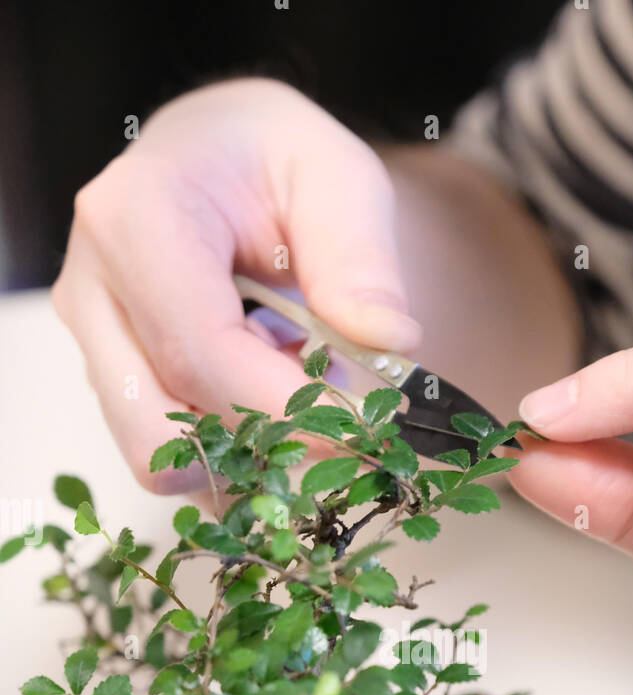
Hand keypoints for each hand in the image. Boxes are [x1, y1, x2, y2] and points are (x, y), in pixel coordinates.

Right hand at [52, 79, 419, 490]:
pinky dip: (231, 453)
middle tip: (337, 425)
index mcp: (134, 217)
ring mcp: (93, 340)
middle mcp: (93, 286)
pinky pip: (166, 455)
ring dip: (243, 452)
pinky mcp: (107, 377)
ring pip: (156, 454)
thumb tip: (391, 342)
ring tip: (297, 391)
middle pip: (161, 424)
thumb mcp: (339, 177)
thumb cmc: (274, 156)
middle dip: (259, 446)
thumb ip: (363, 260)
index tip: (360, 432)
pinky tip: (269, 401)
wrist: (216, 154)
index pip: (201, 351)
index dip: (284, 409)